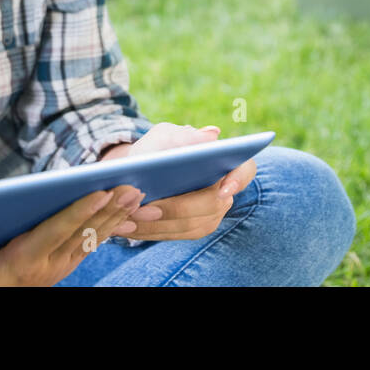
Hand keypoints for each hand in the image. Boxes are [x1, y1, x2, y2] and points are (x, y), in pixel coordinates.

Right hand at [0, 182, 146, 285]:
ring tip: (136, 194)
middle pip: (82, 233)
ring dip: (115, 216)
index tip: (100, 193)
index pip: (54, 232)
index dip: (77, 212)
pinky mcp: (60, 266)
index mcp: (21, 264)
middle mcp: (45, 266)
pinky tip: (121, 212)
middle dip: (109, 209)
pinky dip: (108, 226)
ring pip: (91, 238)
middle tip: (133, 186)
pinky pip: (89, 244)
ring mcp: (57, 268)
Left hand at [117, 123, 258, 241]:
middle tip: (144, 208)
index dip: (239, 180)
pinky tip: (124, 227)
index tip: (223, 189)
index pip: (245, 170)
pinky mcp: (192, 228)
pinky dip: (149, 231)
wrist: (141, 170)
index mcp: (224, 161)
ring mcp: (210, 212)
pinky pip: (175, 235)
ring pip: (192, 225)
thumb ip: (183, 136)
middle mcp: (223, 189)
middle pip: (212, 205)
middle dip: (177, 208)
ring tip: (127, 220)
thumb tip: (211, 135)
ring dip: (157, 224)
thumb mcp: (164, 136)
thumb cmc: (158, 149)